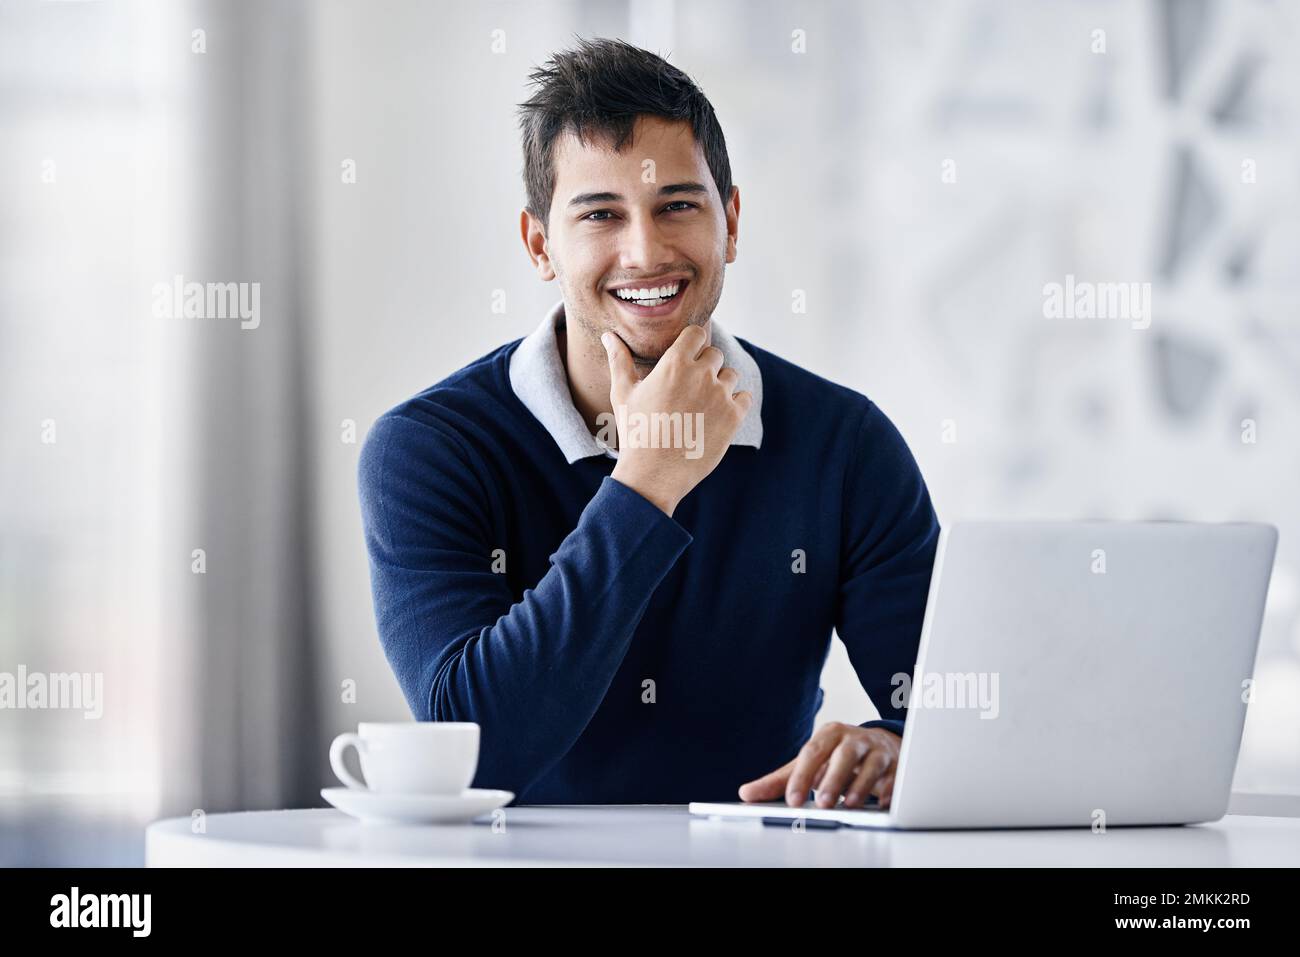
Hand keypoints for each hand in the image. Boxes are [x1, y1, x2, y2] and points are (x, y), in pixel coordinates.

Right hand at [602, 325, 752, 516]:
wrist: (654, 474)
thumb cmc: (635, 432)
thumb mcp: (623, 394)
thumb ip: (619, 360)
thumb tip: (607, 336)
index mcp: (675, 363)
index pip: (697, 333)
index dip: (692, 343)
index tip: (687, 356)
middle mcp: (701, 374)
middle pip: (715, 354)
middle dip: (705, 366)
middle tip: (690, 388)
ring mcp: (720, 395)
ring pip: (730, 375)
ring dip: (720, 384)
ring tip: (702, 405)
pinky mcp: (733, 416)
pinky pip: (744, 397)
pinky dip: (735, 403)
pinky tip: (718, 414)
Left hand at [737, 722, 900, 809]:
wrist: (879, 745)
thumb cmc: (837, 756)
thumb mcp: (809, 765)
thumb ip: (779, 780)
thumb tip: (746, 793)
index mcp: (829, 734)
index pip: (812, 753)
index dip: (802, 777)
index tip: (793, 800)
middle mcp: (854, 739)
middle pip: (843, 755)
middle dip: (833, 779)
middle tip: (823, 803)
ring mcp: (878, 750)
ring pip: (872, 764)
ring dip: (860, 786)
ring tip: (849, 805)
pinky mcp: (898, 764)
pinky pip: (896, 775)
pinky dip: (889, 789)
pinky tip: (880, 803)